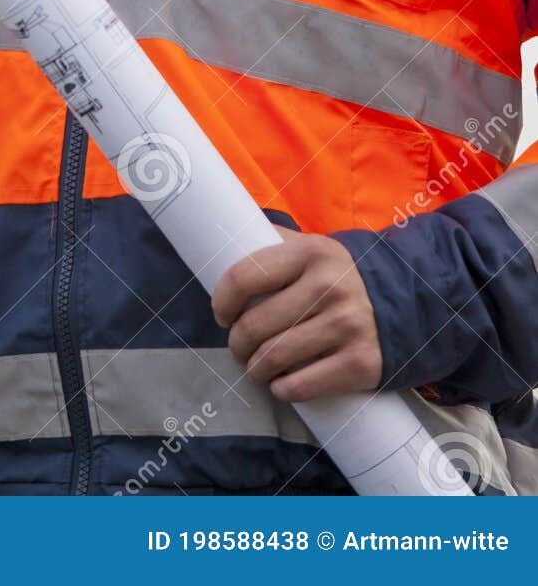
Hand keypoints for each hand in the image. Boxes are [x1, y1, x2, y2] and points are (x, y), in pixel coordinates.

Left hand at [210, 230, 382, 401]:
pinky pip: (301, 386)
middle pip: (255, 325)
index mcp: (310, 253)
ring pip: (273, 358)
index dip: (222, 301)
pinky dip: (281, 390)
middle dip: (237, 343)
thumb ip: (275, 242)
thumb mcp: (313, 248)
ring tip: (256, 367)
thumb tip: (229, 238)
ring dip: (255, 369)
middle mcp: (329, 287)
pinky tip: (279, 384)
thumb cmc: (339, 277)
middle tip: (239, 347)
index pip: (245, 277)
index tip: (223, 315)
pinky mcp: (361, 363)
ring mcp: (347, 326)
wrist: (405, 302)